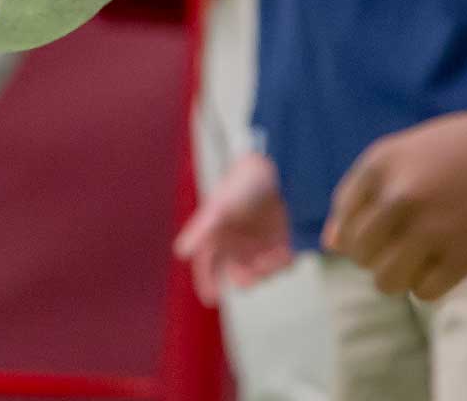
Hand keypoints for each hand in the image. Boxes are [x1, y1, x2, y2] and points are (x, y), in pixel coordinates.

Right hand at [173, 151, 293, 303]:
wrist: (275, 168)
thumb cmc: (242, 187)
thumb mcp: (220, 208)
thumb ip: (202, 230)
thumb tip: (181, 253)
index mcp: (218, 238)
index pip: (208, 267)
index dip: (207, 283)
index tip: (211, 299)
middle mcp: (238, 245)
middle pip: (239, 277)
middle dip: (246, 280)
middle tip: (251, 276)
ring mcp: (260, 246)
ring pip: (262, 274)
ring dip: (267, 271)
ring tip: (273, 258)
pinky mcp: (281, 243)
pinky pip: (282, 265)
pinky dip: (283, 263)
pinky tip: (286, 252)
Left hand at [324, 104, 466, 300]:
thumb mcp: (419, 151)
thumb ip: (372, 191)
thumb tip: (331, 244)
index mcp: (382, 161)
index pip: (344, 215)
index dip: (360, 230)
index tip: (389, 228)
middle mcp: (398, 194)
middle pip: (359, 253)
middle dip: (381, 254)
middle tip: (415, 242)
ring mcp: (430, 227)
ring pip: (385, 280)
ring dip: (405, 274)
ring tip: (432, 254)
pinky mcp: (464, 257)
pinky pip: (423, 293)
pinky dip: (435, 285)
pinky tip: (454, 262)